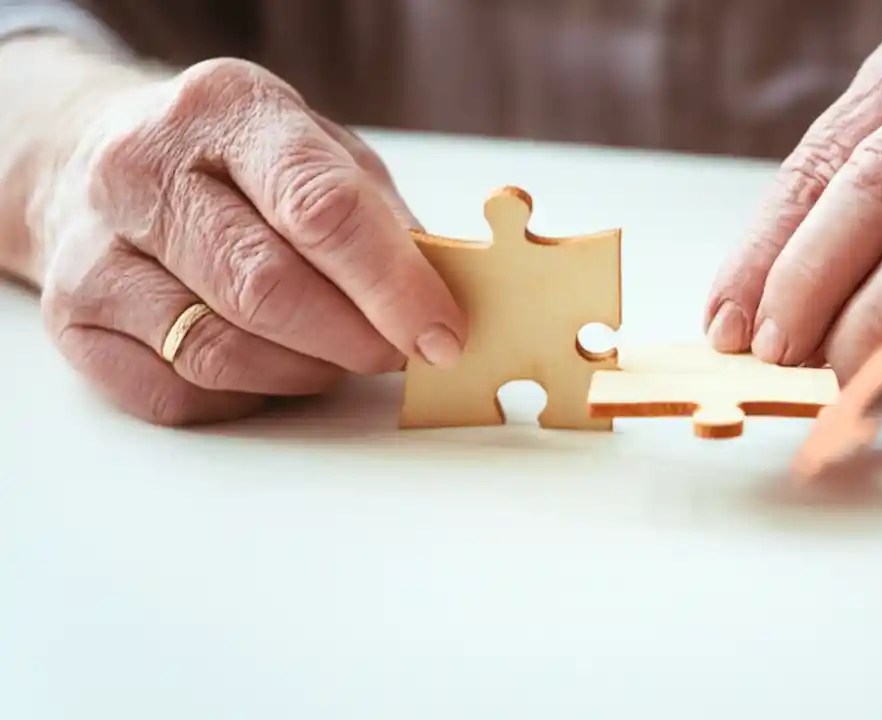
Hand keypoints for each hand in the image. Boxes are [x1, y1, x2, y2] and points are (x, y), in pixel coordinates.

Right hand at [38, 58, 465, 423]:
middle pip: (267, 286)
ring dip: (305, 372)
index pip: (319, 207)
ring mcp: (97, 249)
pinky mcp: (75, 321)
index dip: (393, 284)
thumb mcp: (317, 149)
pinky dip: (244, 395)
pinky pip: (179, 392)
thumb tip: (442, 293)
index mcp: (225, 110)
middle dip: (355, 338)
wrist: (94, 160)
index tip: (442, 334)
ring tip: (336, 357)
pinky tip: (267, 367)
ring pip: (222, 350)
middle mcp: (144, 170)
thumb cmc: (233, 162)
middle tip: (398, 353)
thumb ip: (379, 216)